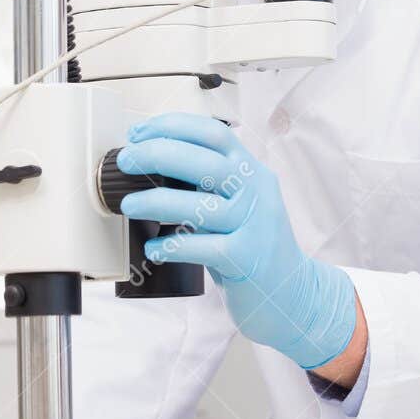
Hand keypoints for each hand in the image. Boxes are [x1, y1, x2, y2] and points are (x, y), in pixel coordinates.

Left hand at [116, 113, 357, 369]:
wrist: (293, 292)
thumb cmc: (253, 245)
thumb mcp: (241, 203)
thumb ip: (210, 182)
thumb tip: (154, 162)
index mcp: (253, 172)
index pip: (215, 134)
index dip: (174, 126)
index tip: (139, 132)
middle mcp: (258, 193)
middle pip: (206, 161)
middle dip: (158, 154)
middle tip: (126, 160)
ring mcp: (255, 226)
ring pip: (201, 206)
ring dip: (156, 202)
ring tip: (129, 205)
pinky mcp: (247, 259)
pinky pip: (202, 247)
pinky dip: (172, 246)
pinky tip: (154, 248)